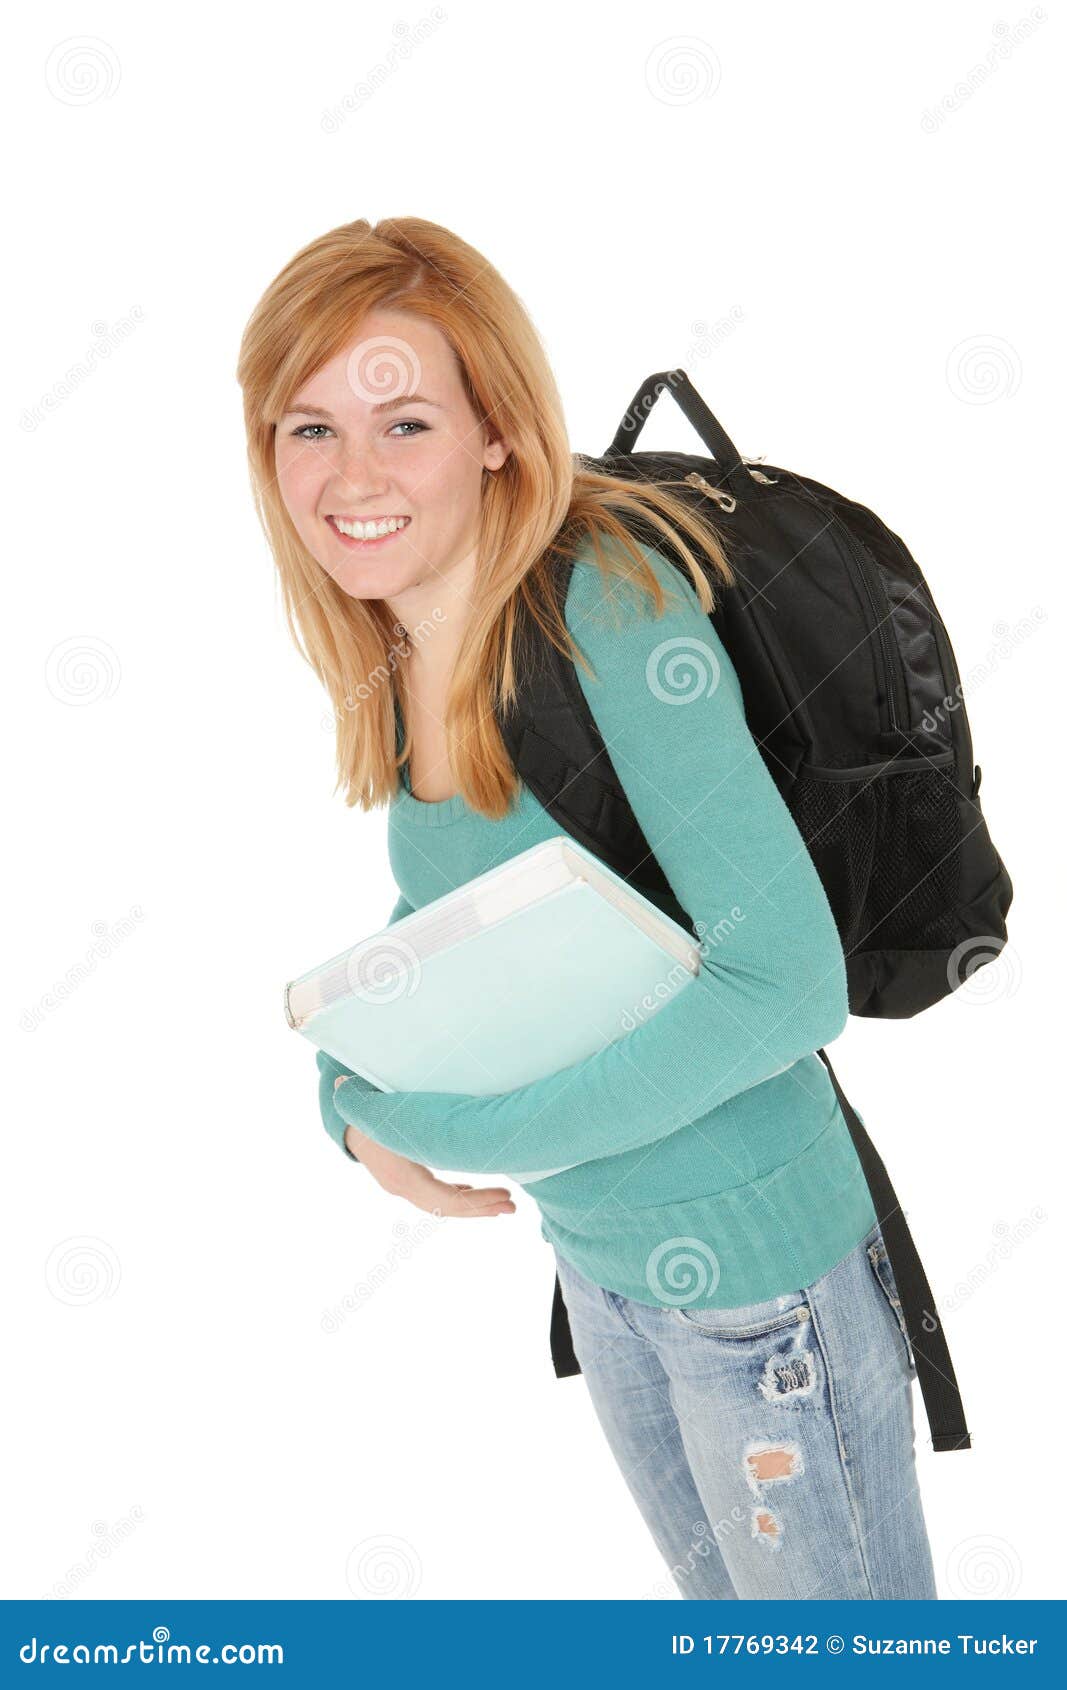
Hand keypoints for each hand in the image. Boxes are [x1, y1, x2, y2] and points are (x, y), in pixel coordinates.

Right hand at [334, 1075, 515, 1217]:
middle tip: (512, 1207)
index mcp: (401, 1174)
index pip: (444, 1200)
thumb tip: (372, 1091)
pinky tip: (471, 1190)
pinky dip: (455, 1194)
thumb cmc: (361, 1107)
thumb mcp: (379, 1108)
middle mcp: (401, 1185)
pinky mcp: (404, 1177)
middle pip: (446, 1207)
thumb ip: (391, 1106)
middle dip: (480, 1208)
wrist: (337, 1118)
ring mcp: (401, 1184)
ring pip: (441, 1203)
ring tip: (502, 1202)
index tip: (504, 1195)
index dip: (475, 1201)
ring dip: (472, 1203)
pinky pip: (434, 1194)